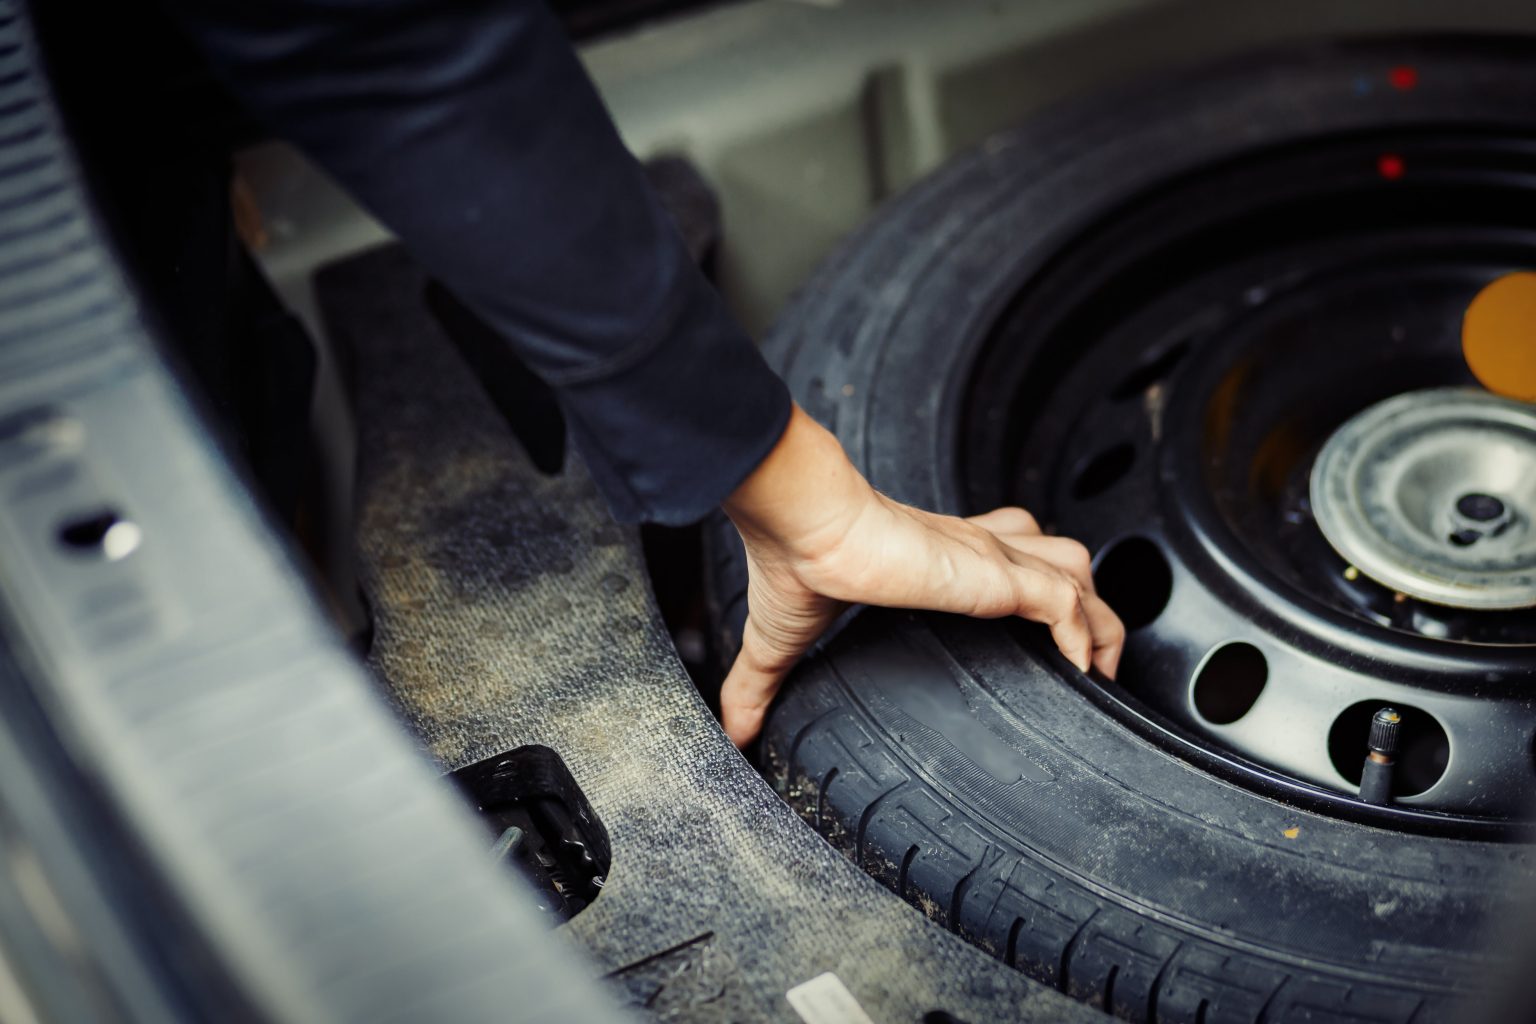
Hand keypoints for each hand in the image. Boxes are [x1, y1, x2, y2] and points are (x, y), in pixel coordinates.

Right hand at [719, 403, 1124, 746]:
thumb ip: (761, 683)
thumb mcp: (782, 639)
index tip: (1041, 639)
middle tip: (1088, 665)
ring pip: (1079, 570)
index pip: (1007, 550)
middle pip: (1061, 558)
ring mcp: (988, 559)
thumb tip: (730, 729)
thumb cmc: (795, 559)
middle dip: (1088, 608)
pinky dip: (1084, 635)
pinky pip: (1066, 601)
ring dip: (1099, 619)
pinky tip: (1081, 671)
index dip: (1032, 587)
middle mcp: (973, 549)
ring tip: (1098, 669)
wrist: (802, 524)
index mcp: (935, 556)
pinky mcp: (992, 573)